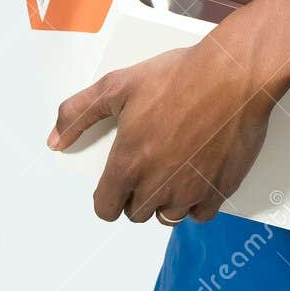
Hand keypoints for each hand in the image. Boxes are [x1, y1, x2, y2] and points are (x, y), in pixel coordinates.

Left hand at [47, 27, 282, 223]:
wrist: (234, 74)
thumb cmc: (179, 76)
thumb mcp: (118, 85)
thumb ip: (79, 113)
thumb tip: (55, 139)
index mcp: (128, 163)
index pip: (105, 207)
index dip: (108, 196)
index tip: (116, 184)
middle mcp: (156, 185)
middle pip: (136, 213)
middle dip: (137, 194)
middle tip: (150, 164)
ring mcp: (189, 191)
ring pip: (167, 216)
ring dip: (166, 200)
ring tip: (173, 168)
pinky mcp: (219, 190)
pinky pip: (199, 214)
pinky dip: (196, 202)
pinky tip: (197, 176)